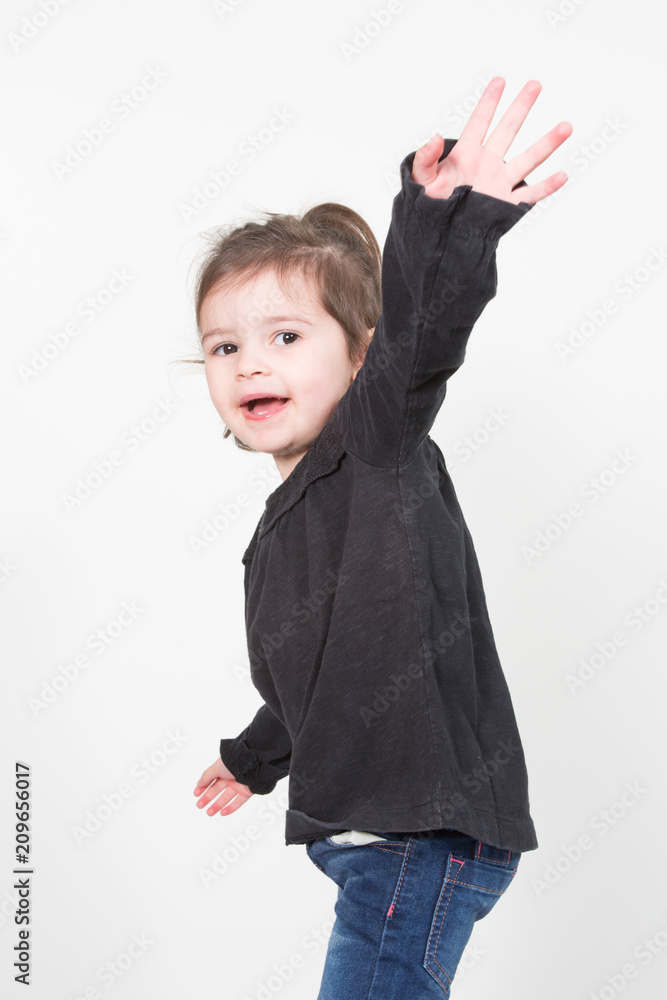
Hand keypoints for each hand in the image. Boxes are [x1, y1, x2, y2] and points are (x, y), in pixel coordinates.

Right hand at [194, 756, 253, 816]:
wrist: (252, 765)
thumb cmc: (234, 762)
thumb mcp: (216, 768)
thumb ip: (207, 777)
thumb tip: (199, 784)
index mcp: (223, 769)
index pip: (211, 779)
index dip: (203, 787)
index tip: (196, 794)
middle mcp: (230, 777)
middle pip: (217, 790)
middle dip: (207, 798)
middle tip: (199, 805)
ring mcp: (238, 785)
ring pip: (226, 797)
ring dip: (217, 805)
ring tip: (209, 812)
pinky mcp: (246, 792)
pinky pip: (238, 802)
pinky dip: (230, 808)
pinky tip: (222, 813)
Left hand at [411, 77, 571, 204]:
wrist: (438, 234)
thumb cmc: (428, 206)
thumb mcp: (421, 180)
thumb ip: (425, 158)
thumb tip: (434, 137)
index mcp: (465, 155)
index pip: (479, 122)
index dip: (489, 102)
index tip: (499, 81)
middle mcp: (487, 164)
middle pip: (508, 130)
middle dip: (521, 107)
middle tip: (535, 85)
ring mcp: (498, 183)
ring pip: (528, 159)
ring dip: (547, 143)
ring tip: (566, 126)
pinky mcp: (505, 204)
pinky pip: (530, 194)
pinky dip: (547, 187)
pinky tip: (563, 176)